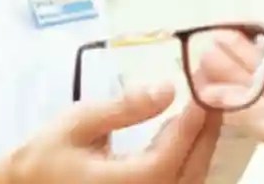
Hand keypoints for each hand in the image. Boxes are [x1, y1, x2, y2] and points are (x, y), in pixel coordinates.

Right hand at [0, 83, 222, 182]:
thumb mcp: (79, 123)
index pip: (172, 153)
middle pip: (192, 169)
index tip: (206, 89)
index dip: (194, 122)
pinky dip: (191, 160)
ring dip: (203, 145)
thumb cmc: (46, 156)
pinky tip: (189, 135)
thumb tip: (168, 88)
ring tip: (206, 109)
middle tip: (216, 93)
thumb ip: (125, 108)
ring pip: (191, 180)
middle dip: (207, 130)